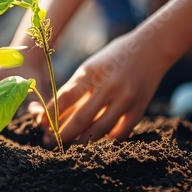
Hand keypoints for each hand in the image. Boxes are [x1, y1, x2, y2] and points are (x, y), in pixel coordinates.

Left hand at [42, 32, 168, 143]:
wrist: (150, 48)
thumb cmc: (113, 57)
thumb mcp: (90, 67)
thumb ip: (76, 89)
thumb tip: (56, 113)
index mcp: (91, 73)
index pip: (65, 98)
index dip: (51, 114)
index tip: (41, 125)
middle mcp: (107, 86)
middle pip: (81, 118)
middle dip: (63, 134)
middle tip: (53, 142)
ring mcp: (125, 98)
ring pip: (99, 129)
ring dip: (83, 140)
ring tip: (73, 143)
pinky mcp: (139, 108)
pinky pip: (120, 132)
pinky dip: (108, 138)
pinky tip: (100, 137)